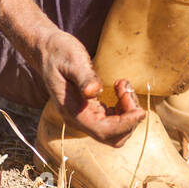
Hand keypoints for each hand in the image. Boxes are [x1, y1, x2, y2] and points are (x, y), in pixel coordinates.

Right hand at [29, 27, 145, 145]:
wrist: (47, 51)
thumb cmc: (59, 53)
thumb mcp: (73, 61)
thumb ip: (84, 77)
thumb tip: (93, 92)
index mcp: (72, 111)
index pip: (103, 131)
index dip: (125, 125)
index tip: (141, 110)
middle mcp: (78, 119)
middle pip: (112, 136)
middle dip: (128, 118)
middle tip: (126, 89)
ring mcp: (85, 116)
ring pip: (115, 129)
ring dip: (127, 111)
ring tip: (123, 84)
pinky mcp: (91, 110)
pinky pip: (113, 119)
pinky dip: (123, 107)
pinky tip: (119, 87)